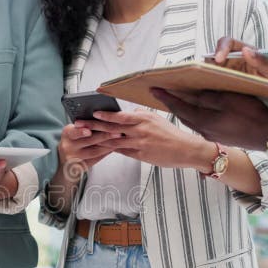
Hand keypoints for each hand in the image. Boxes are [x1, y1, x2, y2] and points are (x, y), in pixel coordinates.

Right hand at [56, 123, 119, 181]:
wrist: (68, 159)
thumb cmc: (75, 140)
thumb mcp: (74, 131)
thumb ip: (85, 125)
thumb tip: (104, 117)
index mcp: (67, 133)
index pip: (73, 132)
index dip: (80, 132)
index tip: (89, 131)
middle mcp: (68, 146)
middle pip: (87, 141)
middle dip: (103, 136)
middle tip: (117, 133)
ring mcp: (75, 158)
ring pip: (94, 152)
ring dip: (108, 145)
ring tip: (119, 139)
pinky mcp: (82, 166)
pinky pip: (97, 159)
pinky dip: (106, 152)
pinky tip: (115, 147)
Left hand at [80, 110, 216, 170]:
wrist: (187, 149)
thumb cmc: (171, 134)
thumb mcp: (157, 119)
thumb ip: (142, 116)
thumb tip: (131, 112)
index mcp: (144, 118)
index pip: (121, 116)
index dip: (105, 115)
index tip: (93, 113)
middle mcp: (140, 129)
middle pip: (113, 128)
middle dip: (95, 126)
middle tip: (80, 125)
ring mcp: (140, 143)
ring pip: (115, 141)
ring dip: (99, 139)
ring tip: (85, 137)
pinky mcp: (141, 155)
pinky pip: (122, 152)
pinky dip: (111, 150)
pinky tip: (100, 149)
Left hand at [151, 88, 267, 150]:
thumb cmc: (252, 114)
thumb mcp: (230, 99)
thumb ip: (209, 97)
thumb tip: (195, 95)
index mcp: (204, 121)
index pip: (179, 107)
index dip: (166, 97)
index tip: (153, 89)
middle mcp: (204, 131)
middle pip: (182, 115)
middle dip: (172, 103)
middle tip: (161, 93)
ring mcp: (212, 136)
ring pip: (192, 121)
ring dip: (183, 110)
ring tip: (176, 100)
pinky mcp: (220, 137)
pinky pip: (201, 125)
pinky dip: (195, 115)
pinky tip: (198, 110)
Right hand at [207, 37, 267, 83]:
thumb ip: (263, 60)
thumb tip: (246, 50)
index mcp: (245, 52)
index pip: (228, 43)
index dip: (221, 48)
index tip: (219, 59)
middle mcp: (233, 61)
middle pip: (214, 56)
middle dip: (210, 64)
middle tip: (212, 74)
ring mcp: (227, 73)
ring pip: (210, 69)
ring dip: (208, 74)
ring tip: (211, 83)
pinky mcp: (223, 85)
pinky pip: (212, 82)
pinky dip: (209, 85)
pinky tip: (212, 90)